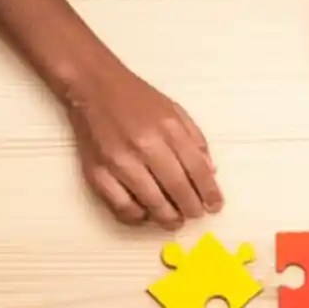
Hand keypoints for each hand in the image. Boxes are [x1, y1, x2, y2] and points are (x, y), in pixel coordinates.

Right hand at [65, 64, 221, 229]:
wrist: (93, 86)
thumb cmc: (136, 99)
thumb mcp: (174, 110)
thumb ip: (195, 140)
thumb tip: (211, 173)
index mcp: (168, 129)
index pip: (197, 169)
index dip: (209, 192)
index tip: (215, 206)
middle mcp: (145, 146)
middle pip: (178, 188)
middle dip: (192, 209)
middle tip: (195, 215)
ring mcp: (119, 161)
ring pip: (152, 202)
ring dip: (169, 218)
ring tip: (175, 221)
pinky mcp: (97, 173)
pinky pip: (122, 206)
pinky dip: (137, 217)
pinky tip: (145, 214)